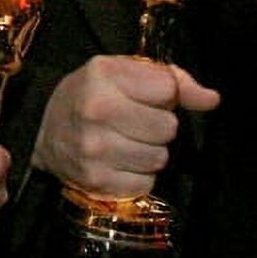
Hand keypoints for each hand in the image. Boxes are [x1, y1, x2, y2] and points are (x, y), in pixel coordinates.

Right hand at [32, 54, 219, 198]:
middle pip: (168, 128)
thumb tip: (212, 100)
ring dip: (150, 153)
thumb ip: (174, 80)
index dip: (163, 96)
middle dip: (158, 127)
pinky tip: (119, 163)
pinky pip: (146, 184)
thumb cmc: (93, 94)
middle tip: (135, 123)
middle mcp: (96, 111)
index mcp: (104, 75)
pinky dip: (138, 176)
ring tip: (126, 143)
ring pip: (160, 158)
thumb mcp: (126, 73)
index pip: (169, 90)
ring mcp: (94, 149)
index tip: (144, 97)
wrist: (43, 129)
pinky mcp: (95, 180)